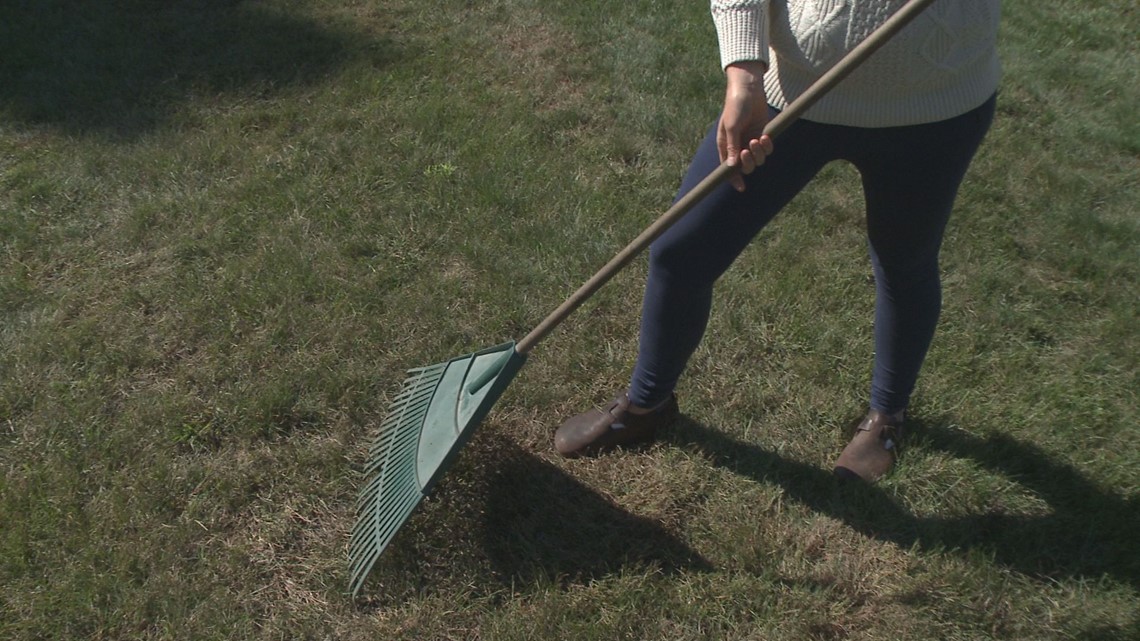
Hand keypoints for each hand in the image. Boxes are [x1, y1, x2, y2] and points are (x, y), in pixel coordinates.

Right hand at [717, 61, 773, 191]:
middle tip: (748, 151)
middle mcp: (737, 145)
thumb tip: (731, 166)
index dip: (733, 179)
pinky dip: (767, 146)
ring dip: (759, 153)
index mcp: (725, 145)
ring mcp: (750, 140)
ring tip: (757, 140)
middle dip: (749, 162)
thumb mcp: (732, 126)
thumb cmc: (735, 106)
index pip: (728, 168)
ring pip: (758, 159)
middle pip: (745, 166)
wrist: (749, 88)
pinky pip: (766, 149)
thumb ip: (732, 146)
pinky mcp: (762, 134)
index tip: (741, 187)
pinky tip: (765, 136)